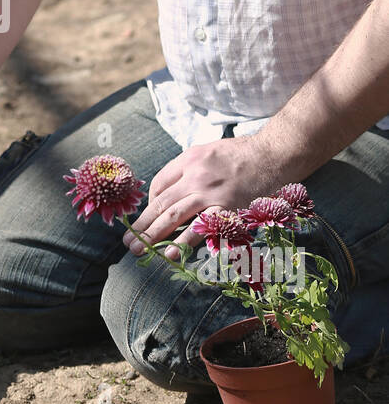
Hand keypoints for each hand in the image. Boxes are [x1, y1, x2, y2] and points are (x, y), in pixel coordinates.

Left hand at [121, 135, 287, 261]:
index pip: (160, 183)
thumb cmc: (244, 153)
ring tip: (138, 250)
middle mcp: (195, 176)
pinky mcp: (227, 208)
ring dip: (153, 235)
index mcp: (190, 158)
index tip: (149, 215)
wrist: (275, 154)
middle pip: (161, 202)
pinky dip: (185, 241)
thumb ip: (191, 167)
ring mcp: (210, 193)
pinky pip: (201, 228)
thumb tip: (173, 189)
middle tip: (128, 242)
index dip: (151, 202)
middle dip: (142, 224)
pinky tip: (172, 253)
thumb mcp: (210, 150)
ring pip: (174, 216)